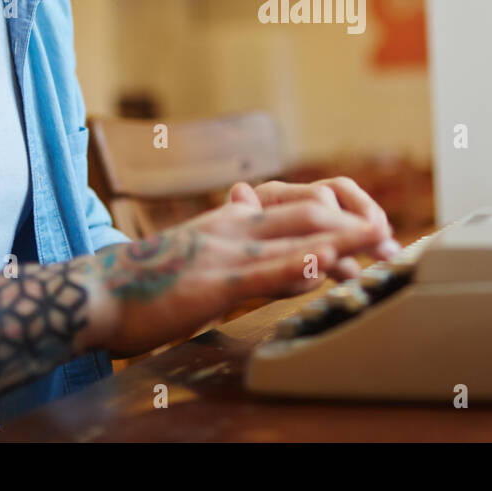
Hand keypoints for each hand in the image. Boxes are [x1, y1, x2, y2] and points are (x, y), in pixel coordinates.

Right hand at [85, 191, 390, 356]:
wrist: (99, 292)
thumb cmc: (148, 278)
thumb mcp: (199, 247)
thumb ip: (231, 229)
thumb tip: (247, 200)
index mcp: (234, 216)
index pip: (303, 198)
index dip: (344, 210)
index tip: (374, 231)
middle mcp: (238, 223)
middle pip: (313, 206)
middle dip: (358, 224)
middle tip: (392, 244)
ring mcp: (230, 249)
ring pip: (301, 231)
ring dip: (347, 241)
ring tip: (382, 247)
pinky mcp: (219, 280)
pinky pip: (272, 267)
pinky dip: (307, 263)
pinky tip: (331, 263)